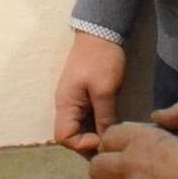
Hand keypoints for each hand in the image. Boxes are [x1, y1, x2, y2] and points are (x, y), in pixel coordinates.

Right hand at [53, 31, 126, 155]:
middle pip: (71, 136)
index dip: (82, 145)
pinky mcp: (83, 97)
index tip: (103, 139)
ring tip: (113, 139)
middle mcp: (65, 106)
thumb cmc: (101, 59)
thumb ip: (104, 117)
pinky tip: (112, 127)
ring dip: (94, 136)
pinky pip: (86, 119)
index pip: (63, 137)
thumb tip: (106, 141)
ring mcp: (74, 102)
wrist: (100, 32)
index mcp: (65, 104)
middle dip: (89, 144)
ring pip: (79, 129)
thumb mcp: (105, 89)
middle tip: (112, 146)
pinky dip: (97, 126)